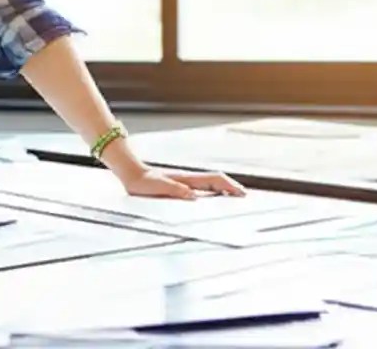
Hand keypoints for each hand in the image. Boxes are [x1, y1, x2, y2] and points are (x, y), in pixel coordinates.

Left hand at [120, 167, 245, 199]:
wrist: (131, 175)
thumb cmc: (143, 182)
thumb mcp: (159, 187)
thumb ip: (175, 190)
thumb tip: (193, 196)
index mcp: (188, 179)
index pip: (215, 179)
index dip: (230, 186)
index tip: (242, 193)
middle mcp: (189, 180)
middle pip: (217, 181)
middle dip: (232, 188)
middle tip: (244, 197)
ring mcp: (185, 182)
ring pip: (211, 185)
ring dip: (224, 190)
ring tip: (234, 200)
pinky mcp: (180, 187)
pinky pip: (202, 189)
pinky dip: (212, 193)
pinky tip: (211, 201)